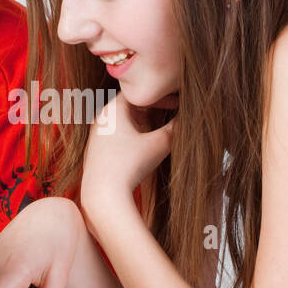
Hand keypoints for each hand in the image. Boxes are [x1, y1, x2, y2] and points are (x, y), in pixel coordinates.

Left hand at [81, 91, 175, 214]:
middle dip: (153, 108)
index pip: (138, 92)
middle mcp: (102, 119)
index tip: (176, 102)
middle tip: (172, 112)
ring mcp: (98, 135)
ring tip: (161, 128)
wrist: (103, 195)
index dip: (159, 95)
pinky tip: (145, 145)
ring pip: (125, 120)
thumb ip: (175, 128)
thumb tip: (190, 118)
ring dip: (144, 121)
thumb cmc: (128, 167)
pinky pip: (118, 134)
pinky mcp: (97, 150)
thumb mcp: (159, 144)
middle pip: (131, 105)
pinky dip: (134, 133)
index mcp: (112, 110)